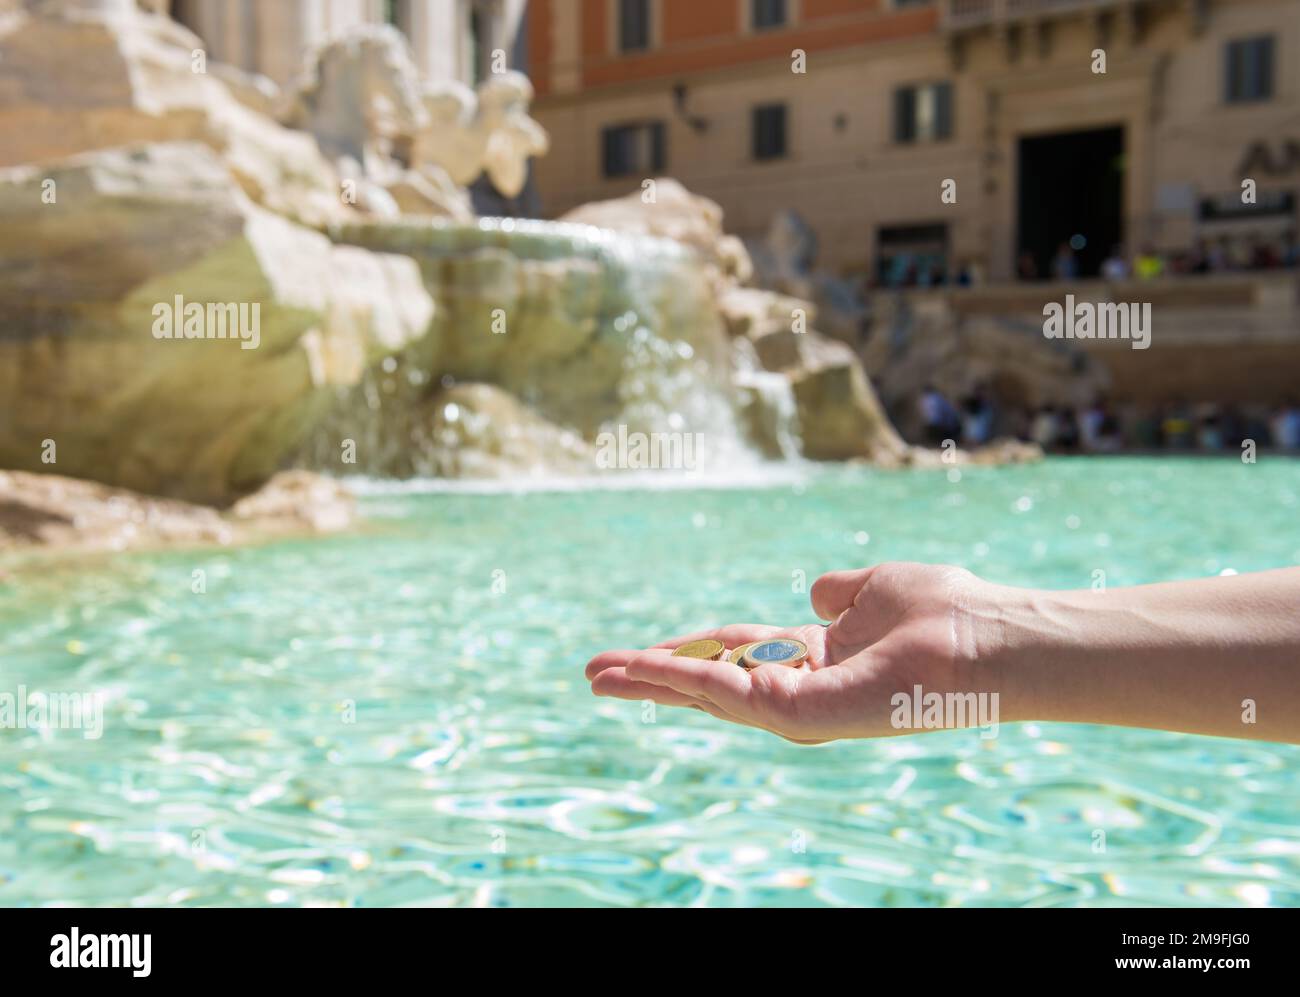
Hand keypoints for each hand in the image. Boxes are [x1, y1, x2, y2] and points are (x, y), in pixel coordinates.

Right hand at [585, 562, 998, 743]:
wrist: (984, 635)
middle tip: (595, 674)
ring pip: (710, 694)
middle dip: (652, 677)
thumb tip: (816, 590)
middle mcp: (803, 688)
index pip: (736, 657)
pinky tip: (644, 665)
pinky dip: (684, 677)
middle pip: (711, 682)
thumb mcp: (878, 587)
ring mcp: (802, 707)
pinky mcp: (803, 715)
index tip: (643, 647)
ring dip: (652, 680)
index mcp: (818, 660)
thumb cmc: (947, 609)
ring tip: (599, 674)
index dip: (689, 648)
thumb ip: (841, 592)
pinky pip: (730, 692)